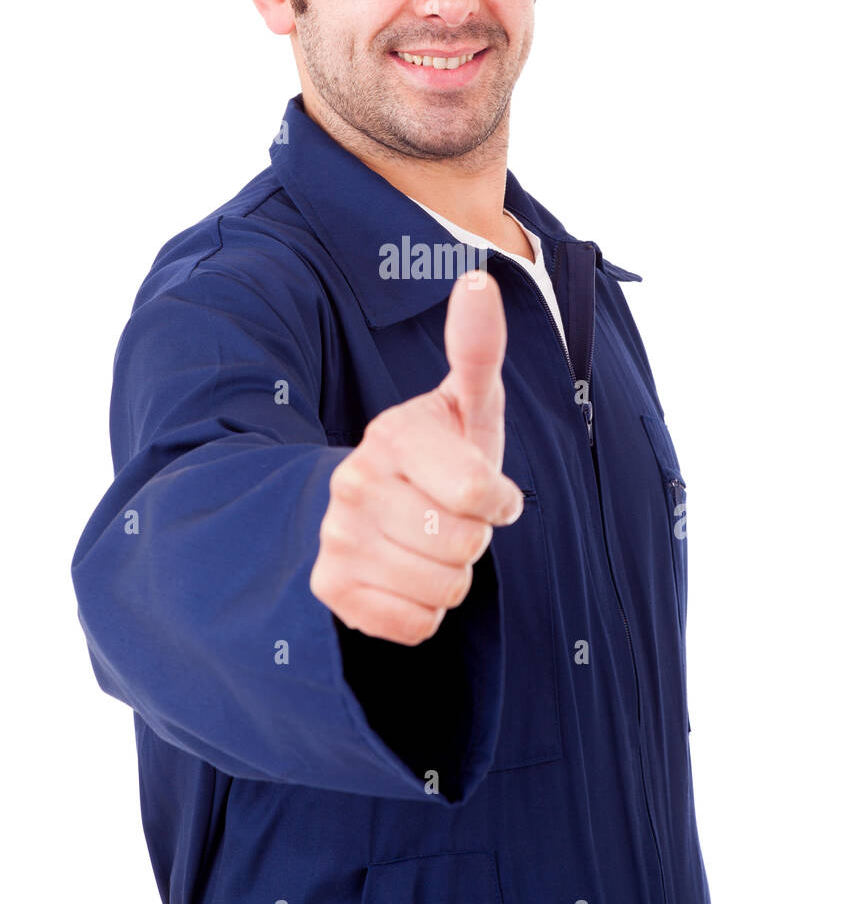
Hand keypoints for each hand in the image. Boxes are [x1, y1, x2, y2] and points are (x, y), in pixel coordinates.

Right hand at [310, 270, 523, 644]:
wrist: (369, 511)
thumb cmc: (437, 457)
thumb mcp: (465, 405)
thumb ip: (476, 349)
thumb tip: (479, 279)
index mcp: (391, 436)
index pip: (478, 496)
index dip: (498, 501)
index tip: (483, 489)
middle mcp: (354, 485)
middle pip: (464, 547)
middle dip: (473, 539)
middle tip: (449, 517)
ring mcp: (337, 540)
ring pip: (444, 591)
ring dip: (451, 576)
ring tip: (428, 544)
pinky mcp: (331, 591)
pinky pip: (416, 625)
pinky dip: (423, 610)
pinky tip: (404, 576)